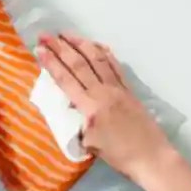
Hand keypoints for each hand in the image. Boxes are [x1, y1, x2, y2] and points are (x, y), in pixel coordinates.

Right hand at [35, 32, 176, 184]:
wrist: (152, 157)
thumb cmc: (119, 155)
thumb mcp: (91, 144)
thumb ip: (78, 123)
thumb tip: (71, 106)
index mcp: (90, 107)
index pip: (66, 79)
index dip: (51, 63)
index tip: (39, 49)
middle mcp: (103, 92)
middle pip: (78, 64)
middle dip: (60, 47)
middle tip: (45, 35)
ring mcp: (118, 88)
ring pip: (96, 59)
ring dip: (80, 44)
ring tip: (66, 34)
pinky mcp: (129, 89)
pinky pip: (114, 66)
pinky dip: (104, 53)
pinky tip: (97, 45)